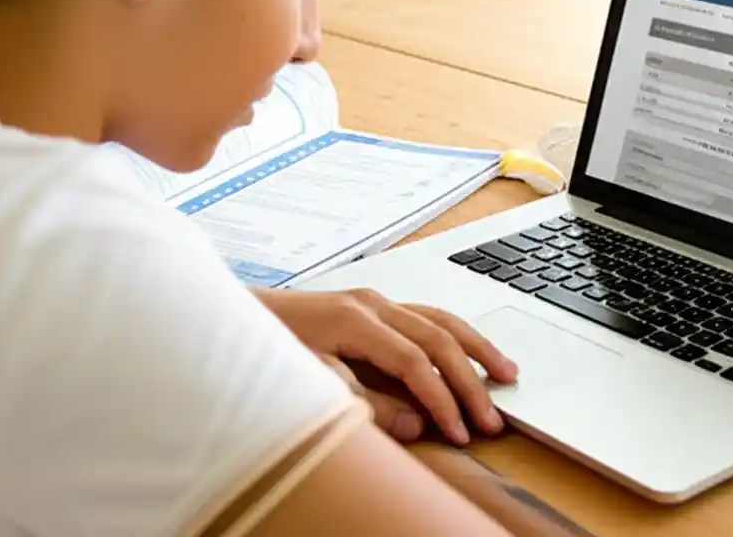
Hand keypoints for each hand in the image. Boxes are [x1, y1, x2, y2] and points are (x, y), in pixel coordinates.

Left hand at [255, 288, 517, 444]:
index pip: (415, 361)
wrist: (226, 319)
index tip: (461, 431)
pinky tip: (471, 352)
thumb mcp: (307, 384)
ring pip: (440, 320)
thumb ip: (363, 404)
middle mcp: (370, 303)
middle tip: (492, 419)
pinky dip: (454, 337)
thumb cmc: (262, 349)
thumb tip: (415, 424)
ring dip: (475, 350)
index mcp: (353, 318)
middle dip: (469, 381)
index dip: (442, 399)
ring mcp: (372, 301)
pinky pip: (426, 317)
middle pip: (438, 338)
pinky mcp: (371, 308)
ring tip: (506, 375)